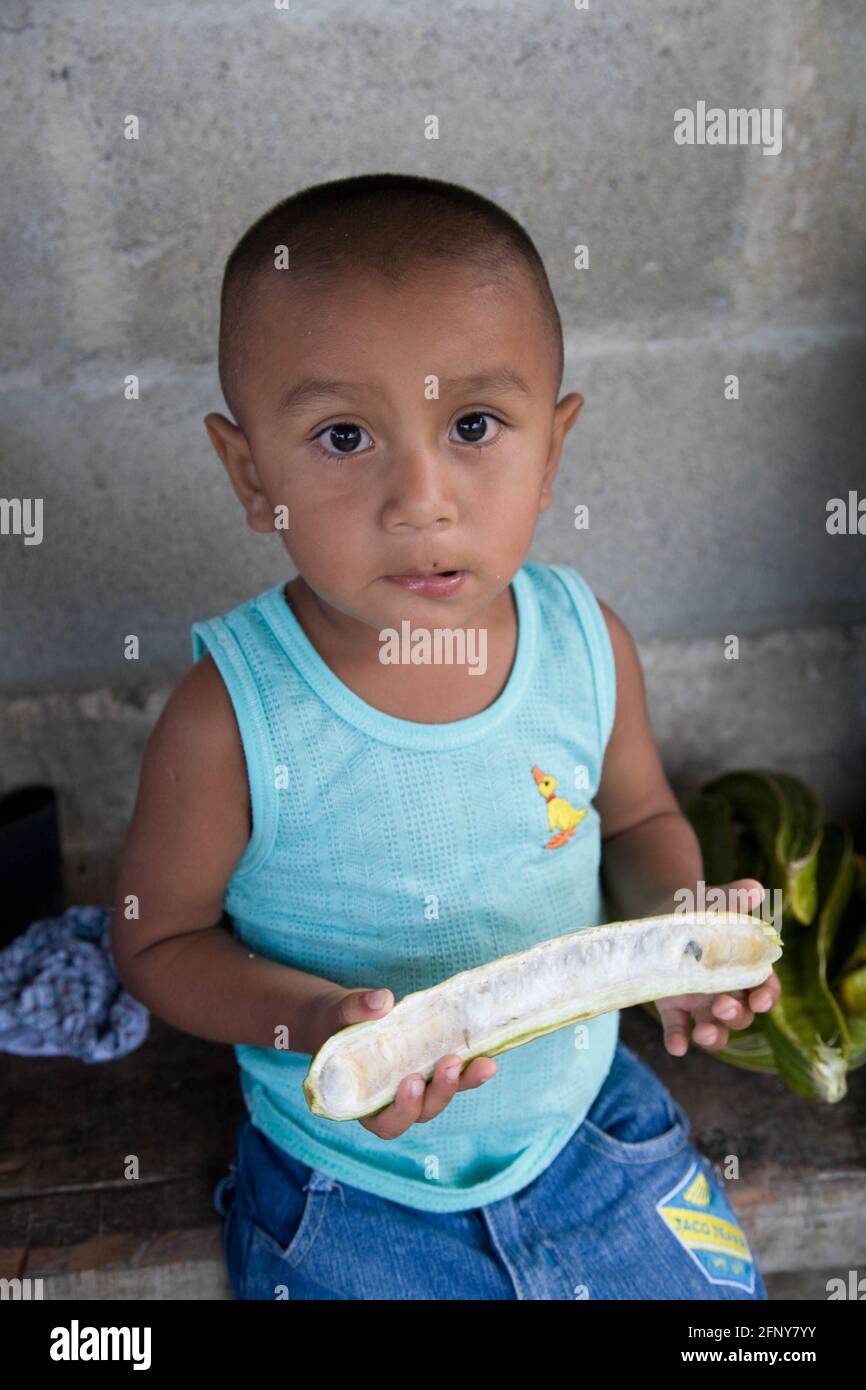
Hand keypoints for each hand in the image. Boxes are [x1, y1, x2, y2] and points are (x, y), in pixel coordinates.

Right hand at [309, 984, 496, 1137]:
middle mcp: (393, 1102)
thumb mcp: (339, 1012)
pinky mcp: (431, 1070)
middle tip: (448, 1062)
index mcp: (364, 1101)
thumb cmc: (336, 1022)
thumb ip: (357, 1008)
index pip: (386, 1122)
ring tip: (483, 1063)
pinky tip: (487, 1057)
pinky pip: (453, 1077)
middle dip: (440, 1092)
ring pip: (442, 1097)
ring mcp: (416, 1087)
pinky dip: (470, 1069)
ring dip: (463, 1083)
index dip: (402, 1110)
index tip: (411, 1082)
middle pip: (421, 1113)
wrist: (343, 1017)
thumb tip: (382, 1000)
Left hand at [651, 879, 781, 1056]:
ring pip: (715, 1027)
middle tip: (722, 1006)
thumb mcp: (715, 900)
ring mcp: (700, 1002)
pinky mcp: (674, 1006)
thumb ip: (734, 897)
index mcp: (745, 967)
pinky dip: (679, 1039)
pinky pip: (679, 1028)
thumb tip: (754, 889)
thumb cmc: (699, 908)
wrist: (661, 914)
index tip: (761, 1000)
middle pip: (741, 1013)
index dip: (766, 997)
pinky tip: (677, 1047)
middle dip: (735, 1014)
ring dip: (714, 1035)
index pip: (765, 988)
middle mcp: (727, 990)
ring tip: (703, 1034)